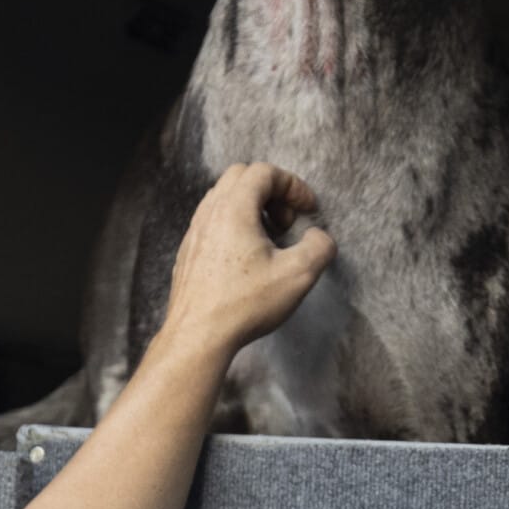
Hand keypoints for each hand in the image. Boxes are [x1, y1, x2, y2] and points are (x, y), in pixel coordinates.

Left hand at [157, 164, 335, 362]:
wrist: (198, 336)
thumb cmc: (245, 304)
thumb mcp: (298, 275)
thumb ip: (319, 248)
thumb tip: (320, 238)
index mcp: (234, 208)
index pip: (265, 172)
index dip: (293, 185)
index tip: (308, 209)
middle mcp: (209, 212)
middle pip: (241, 177)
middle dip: (271, 191)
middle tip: (287, 222)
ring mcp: (195, 232)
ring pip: (223, 199)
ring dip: (251, 208)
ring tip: (269, 241)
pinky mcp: (188, 253)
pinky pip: (212, 223)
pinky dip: (234, 226)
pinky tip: (247, 259)